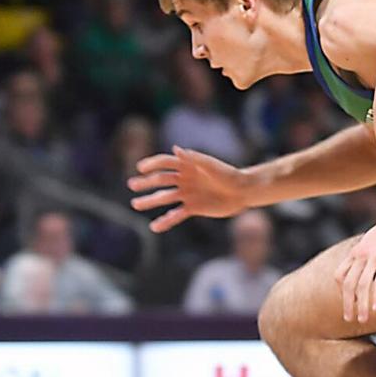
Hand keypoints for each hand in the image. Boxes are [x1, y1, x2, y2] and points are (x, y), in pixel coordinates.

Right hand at [127, 146, 250, 231]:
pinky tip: (154, 227)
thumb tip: (175, 149)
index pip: (165, 162)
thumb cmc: (229, 175)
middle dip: (146, 182)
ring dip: (150, 200)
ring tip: (135, 204)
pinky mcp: (192, 208)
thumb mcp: (211, 166)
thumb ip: (193, 158)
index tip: (140, 168)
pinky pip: (175, 215)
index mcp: (188, 165)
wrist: (243, 192)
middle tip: (132, 186)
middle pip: (161, 180)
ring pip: (164, 197)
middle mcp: (185, 179)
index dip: (152, 164)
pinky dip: (165, 221)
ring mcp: (187, 194)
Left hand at [336, 211, 375, 322]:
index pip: (340, 275)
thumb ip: (369, 252)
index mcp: (357, 251)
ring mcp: (373, 257)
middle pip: (348, 284)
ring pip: (362, 286)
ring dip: (361, 305)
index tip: (348, 301)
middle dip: (348, 304)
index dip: (342, 290)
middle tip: (349, 318)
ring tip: (363, 319)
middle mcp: (361, 255)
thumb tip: (371, 263)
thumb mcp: (374, 240)